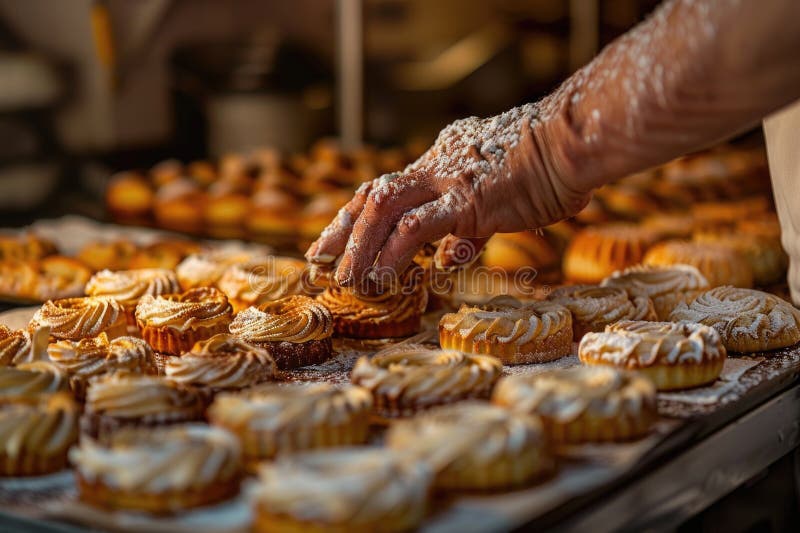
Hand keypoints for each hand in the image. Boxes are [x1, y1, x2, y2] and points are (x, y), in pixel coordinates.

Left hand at [305, 104, 591, 286]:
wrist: (576, 142)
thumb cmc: (553, 170)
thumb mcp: (504, 201)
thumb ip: (470, 229)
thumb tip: (448, 256)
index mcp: (445, 159)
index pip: (390, 187)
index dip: (359, 216)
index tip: (338, 241)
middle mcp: (438, 164)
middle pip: (374, 194)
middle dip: (343, 228)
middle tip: (319, 259)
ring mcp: (449, 180)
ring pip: (383, 208)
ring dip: (361, 245)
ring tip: (347, 280)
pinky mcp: (466, 200)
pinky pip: (417, 227)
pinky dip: (394, 252)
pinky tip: (383, 278)